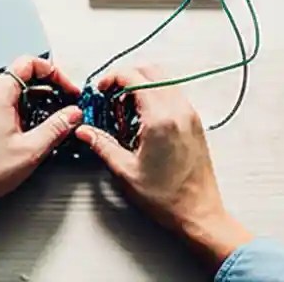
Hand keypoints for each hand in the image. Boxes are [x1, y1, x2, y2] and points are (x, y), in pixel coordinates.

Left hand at [0, 56, 80, 233]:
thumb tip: (72, 114)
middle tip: (62, 105)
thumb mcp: (31, 150)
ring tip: (47, 120)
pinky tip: (26, 129)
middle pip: (21, 75)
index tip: (67, 89)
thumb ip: (57, 127)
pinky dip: (16, 109)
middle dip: (46, 89)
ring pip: (10, 89)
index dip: (55, 73)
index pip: (30, 63)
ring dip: (32, 100)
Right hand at [74, 64, 252, 267]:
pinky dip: (156, 96)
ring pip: (164, 80)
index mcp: (161, 119)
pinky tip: (143, 120)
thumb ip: (102, 145)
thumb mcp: (126, 171)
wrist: (199, 213)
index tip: (101, 89)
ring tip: (126, 111)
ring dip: (142, 86)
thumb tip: (85, 131)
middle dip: (127, 77)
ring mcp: (190, 115)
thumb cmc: (168, 198)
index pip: (134, 77)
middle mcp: (179, 111)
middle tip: (111, 96)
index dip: (112, 78)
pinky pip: (174, 94)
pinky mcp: (195, 123)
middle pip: (151, 71)